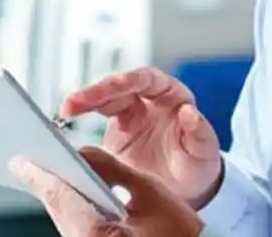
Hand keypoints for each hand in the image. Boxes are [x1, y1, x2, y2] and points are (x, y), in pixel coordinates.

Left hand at [10, 146, 203, 236]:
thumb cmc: (183, 235)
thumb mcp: (150, 193)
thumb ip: (110, 167)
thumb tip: (81, 152)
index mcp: (94, 234)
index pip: (57, 196)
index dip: (37, 173)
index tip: (18, 159)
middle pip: (59, 209)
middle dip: (50, 183)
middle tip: (33, 158)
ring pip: (68, 220)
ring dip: (64, 198)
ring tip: (54, 172)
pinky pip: (79, 231)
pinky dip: (77, 212)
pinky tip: (78, 198)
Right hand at [61, 68, 221, 207]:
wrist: (187, 191)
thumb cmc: (198, 166)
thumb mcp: (205, 152)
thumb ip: (200, 133)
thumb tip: (190, 113)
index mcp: (171, 96)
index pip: (147, 79)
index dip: (129, 80)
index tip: (114, 85)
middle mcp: (149, 99)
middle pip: (119, 87)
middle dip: (97, 91)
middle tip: (76, 101)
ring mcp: (131, 114)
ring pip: (104, 99)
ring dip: (84, 101)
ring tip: (66, 109)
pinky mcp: (117, 131)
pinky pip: (96, 119)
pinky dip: (83, 119)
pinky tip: (67, 124)